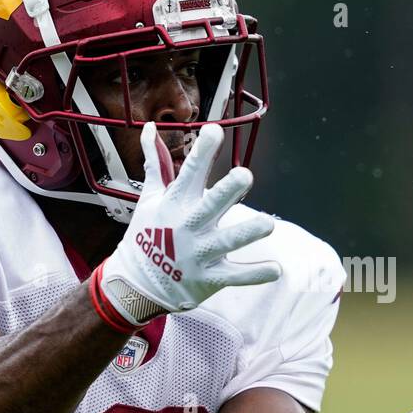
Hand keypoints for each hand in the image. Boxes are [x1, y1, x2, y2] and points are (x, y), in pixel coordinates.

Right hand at [98, 122, 281, 324]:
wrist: (136, 284)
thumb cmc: (146, 235)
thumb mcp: (148, 199)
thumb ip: (155, 164)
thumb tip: (149, 128)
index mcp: (175, 203)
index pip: (189, 173)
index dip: (202, 153)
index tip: (214, 131)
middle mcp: (187, 226)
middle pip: (210, 206)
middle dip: (227, 191)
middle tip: (245, 175)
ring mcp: (198, 253)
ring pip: (226, 242)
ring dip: (247, 232)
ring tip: (267, 224)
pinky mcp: (208, 278)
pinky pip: (234, 276)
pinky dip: (255, 275)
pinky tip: (276, 269)